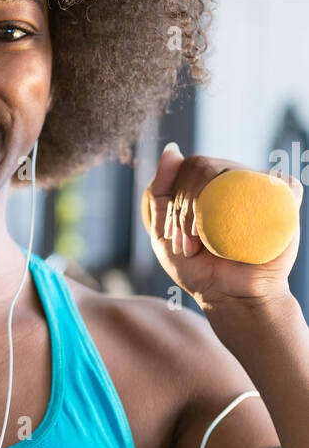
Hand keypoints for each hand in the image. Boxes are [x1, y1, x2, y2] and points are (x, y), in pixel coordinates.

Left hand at [145, 144, 302, 311]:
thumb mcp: (165, 233)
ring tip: (202, 245)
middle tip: (187, 245)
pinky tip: (240, 230)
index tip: (174, 237)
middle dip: (186, 208)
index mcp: (212, 185)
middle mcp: (236, 183)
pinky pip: (283, 183)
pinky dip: (260, 197)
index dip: (177, 197)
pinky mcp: (286, 205)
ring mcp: (261, 192)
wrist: (231, 297)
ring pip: (232, 174)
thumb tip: (172, 150)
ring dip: (206, 211)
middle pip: (204, 167)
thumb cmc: (199, 269)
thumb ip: (161, 193)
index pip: (190, 166)